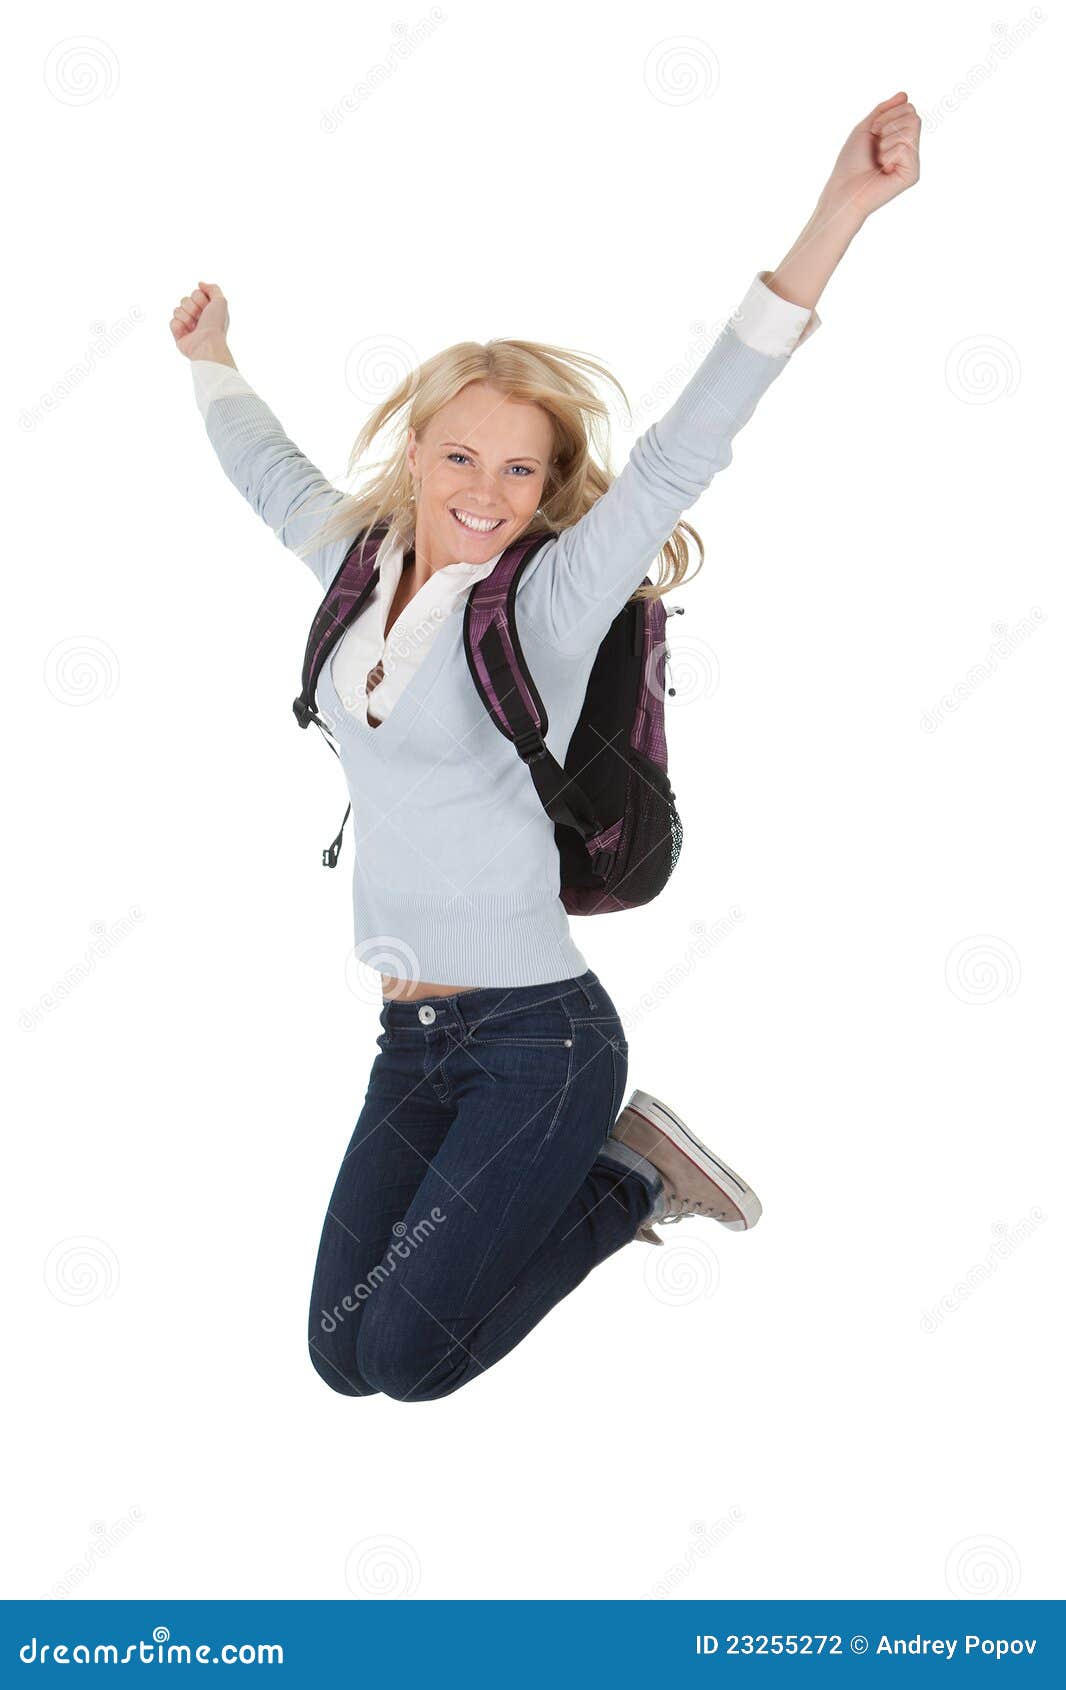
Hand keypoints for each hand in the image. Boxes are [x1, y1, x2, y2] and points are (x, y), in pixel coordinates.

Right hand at [169, 281, 232, 361]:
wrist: (207, 344)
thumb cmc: (216, 325)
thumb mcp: (221, 301)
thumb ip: (213, 288)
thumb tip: (200, 283)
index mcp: (207, 309)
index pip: (195, 293)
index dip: (200, 300)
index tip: (207, 309)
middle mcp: (197, 316)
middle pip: (185, 300)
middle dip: (192, 308)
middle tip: (201, 319)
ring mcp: (187, 325)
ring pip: (177, 309)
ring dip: (186, 317)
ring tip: (194, 328)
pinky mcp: (178, 334)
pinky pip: (172, 321)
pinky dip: (179, 326)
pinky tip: (187, 333)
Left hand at [821, 92, 920, 223]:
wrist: (843, 190)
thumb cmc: (851, 163)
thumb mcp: (866, 128)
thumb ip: (884, 110)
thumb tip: (905, 94)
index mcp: (900, 137)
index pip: (909, 108)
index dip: (888, 115)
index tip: (873, 133)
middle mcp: (910, 149)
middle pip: (913, 116)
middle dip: (888, 126)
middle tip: (875, 148)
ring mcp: (912, 162)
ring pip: (911, 129)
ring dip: (886, 141)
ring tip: (878, 160)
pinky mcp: (912, 174)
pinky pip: (906, 148)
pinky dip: (889, 155)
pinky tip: (883, 170)